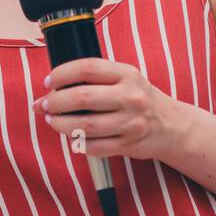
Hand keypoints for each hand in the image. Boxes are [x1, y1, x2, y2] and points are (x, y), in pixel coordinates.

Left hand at [31, 57, 185, 160]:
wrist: (172, 126)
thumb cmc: (140, 99)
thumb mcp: (125, 78)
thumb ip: (96, 77)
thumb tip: (53, 83)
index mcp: (127, 74)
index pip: (87, 68)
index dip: (61, 74)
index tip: (49, 81)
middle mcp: (130, 97)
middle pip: (81, 97)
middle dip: (54, 102)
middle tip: (44, 105)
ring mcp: (130, 123)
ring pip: (84, 126)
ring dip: (60, 124)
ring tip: (52, 121)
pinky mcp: (128, 145)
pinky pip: (93, 147)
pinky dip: (77, 143)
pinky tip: (71, 137)